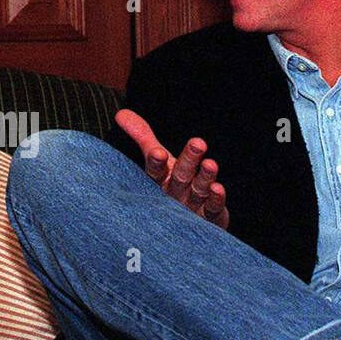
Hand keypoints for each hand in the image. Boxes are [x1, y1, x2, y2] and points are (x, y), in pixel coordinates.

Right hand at [115, 108, 229, 228]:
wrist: (182, 225)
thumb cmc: (169, 185)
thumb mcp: (157, 160)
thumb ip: (142, 137)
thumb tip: (121, 113)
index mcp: (159, 181)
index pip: (155, 170)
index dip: (156, 162)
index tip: (158, 153)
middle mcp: (173, 195)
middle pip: (181, 177)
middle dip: (189, 160)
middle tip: (198, 143)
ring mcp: (191, 208)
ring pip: (198, 191)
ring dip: (205, 178)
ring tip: (211, 164)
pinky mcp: (209, 217)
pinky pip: (213, 208)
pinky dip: (215, 199)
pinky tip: (219, 189)